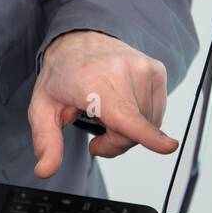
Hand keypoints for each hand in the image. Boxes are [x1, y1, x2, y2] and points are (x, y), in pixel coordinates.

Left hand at [29, 30, 176, 177]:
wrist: (77, 41)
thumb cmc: (62, 76)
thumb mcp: (42, 109)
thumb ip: (46, 141)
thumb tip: (45, 170)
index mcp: (92, 82)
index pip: (123, 114)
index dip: (146, 135)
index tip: (169, 146)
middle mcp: (121, 71)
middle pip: (131, 133)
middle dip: (114, 142)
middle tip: (95, 129)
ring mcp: (143, 68)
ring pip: (147, 126)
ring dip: (128, 129)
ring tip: (107, 111)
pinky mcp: (157, 71)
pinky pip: (156, 114)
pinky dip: (140, 118)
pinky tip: (123, 104)